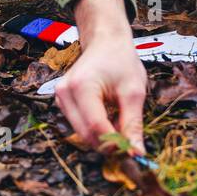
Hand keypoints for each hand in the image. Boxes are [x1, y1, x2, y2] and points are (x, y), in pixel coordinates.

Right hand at [53, 0, 146, 154]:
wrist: (106, 42)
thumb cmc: (121, 61)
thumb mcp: (133, 91)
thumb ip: (133, 124)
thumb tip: (136, 154)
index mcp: (81, 86)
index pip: (96, 126)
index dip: (115, 143)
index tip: (134, 151)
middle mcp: (64, 93)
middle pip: (85, 133)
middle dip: (109, 143)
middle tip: (131, 143)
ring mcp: (60, 98)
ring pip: (81, 133)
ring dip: (102, 137)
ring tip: (121, 124)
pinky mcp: (62, 102)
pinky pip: (78, 125)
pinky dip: (95, 129)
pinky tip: (110, 118)